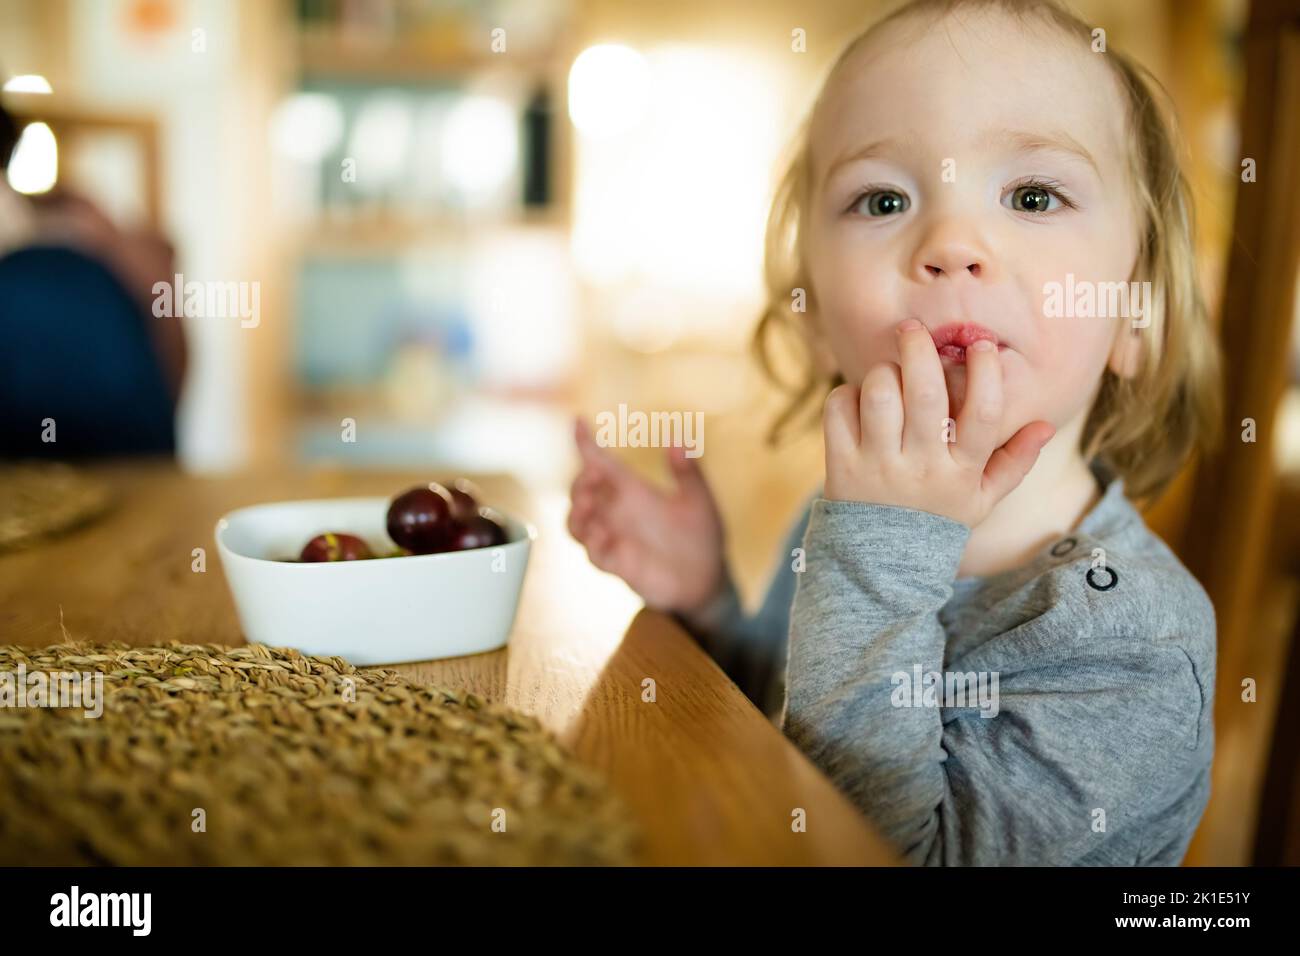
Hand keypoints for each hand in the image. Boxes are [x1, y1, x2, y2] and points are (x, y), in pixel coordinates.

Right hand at [567, 417, 726, 612]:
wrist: (706, 579)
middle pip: (580, 492)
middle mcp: (617, 512)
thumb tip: (679, 442)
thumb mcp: (699, 501)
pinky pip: (595, 554)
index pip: (601, 462)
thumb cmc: (701, 536)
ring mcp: (613, 538)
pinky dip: (594, 544)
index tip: (578, 423)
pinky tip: (606, 536)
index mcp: (632, 490)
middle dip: (579, 483)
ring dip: (577, 514)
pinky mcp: (617, 564)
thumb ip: (689, 473)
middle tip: (594, 477)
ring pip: (576, 524)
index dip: (586, 443)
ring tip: (590, 506)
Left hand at [823, 318, 1055, 526]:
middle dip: (921, 350)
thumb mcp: (982, 500)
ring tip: (888, 371)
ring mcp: (878, 467)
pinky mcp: (840, 467)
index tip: (980, 347)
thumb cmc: (937, 519)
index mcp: (961, 471)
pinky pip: (839, 411)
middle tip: (915, 330)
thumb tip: (1046, 425)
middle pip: (927, 394)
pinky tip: (858, 397)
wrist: (881, 565)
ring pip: (880, 396)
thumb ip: (1014, 462)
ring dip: (883, 371)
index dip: (986, 372)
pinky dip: (846, 394)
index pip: (984, 413)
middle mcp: (921, 466)